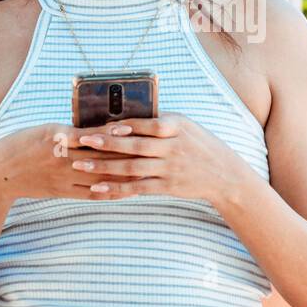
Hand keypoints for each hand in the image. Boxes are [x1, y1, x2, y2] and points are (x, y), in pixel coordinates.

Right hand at [0, 122, 154, 200]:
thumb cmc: (22, 145)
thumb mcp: (45, 130)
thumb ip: (70, 131)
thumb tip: (98, 128)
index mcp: (58, 136)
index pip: (92, 134)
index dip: (113, 133)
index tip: (133, 129)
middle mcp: (62, 156)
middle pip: (99, 156)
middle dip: (125, 154)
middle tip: (148, 152)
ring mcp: (62, 176)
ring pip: (98, 176)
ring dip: (122, 175)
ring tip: (145, 172)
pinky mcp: (61, 191)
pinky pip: (89, 193)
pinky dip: (108, 192)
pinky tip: (125, 191)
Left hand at [70, 113, 244, 202]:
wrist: (225, 175)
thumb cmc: (200, 145)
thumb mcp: (187, 126)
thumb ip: (161, 122)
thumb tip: (126, 118)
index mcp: (178, 127)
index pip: (149, 124)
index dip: (126, 124)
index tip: (104, 124)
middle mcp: (173, 147)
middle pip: (136, 145)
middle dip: (107, 143)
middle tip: (83, 140)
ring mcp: (170, 168)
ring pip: (132, 167)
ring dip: (104, 166)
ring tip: (82, 164)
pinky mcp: (167, 186)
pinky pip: (138, 187)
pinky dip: (117, 188)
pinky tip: (98, 187)